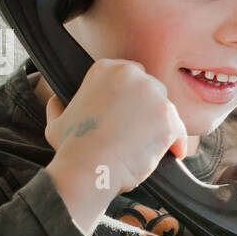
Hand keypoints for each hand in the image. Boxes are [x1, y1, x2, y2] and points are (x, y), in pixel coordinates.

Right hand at [43, 59, 188, 198]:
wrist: (90, 167)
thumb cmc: (72, 147)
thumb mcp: (56, 120)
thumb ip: (59, 105)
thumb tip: (56, 100)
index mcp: (106, 68)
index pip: (129, 76)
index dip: (129, 97)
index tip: (126, 114)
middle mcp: (133, 75)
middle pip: (150, 88)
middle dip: (147, 107)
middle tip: (139, 130)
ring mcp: (154, 96)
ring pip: (165, 108)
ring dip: (160, 124)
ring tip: (149, 144)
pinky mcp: (169, 119)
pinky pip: (179, 129)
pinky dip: (177, 141)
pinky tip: (172, 153)